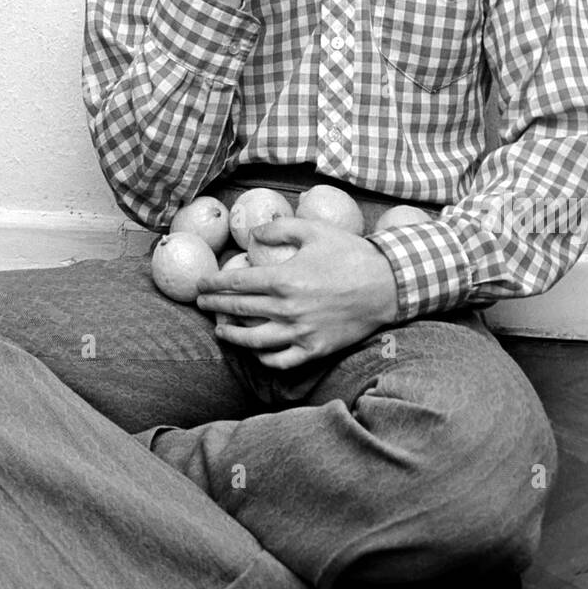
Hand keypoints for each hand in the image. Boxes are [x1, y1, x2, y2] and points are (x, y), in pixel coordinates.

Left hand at [196, 218, 399, 369]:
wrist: (386, 284)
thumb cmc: (350, 253)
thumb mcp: (314, 230)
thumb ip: (279, 228)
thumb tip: (252, 233)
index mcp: (284, 278)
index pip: (236, 283)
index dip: (213, 284)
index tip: (201, 284)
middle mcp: (287, 309)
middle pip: (239, 310)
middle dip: (214, 306)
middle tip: (201, 302)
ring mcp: (300, 332)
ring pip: (254, 341)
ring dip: (232, 335)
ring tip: (220, 329)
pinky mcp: (315, 349)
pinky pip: (281, 360)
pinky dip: (262, 357)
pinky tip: (255, 349)